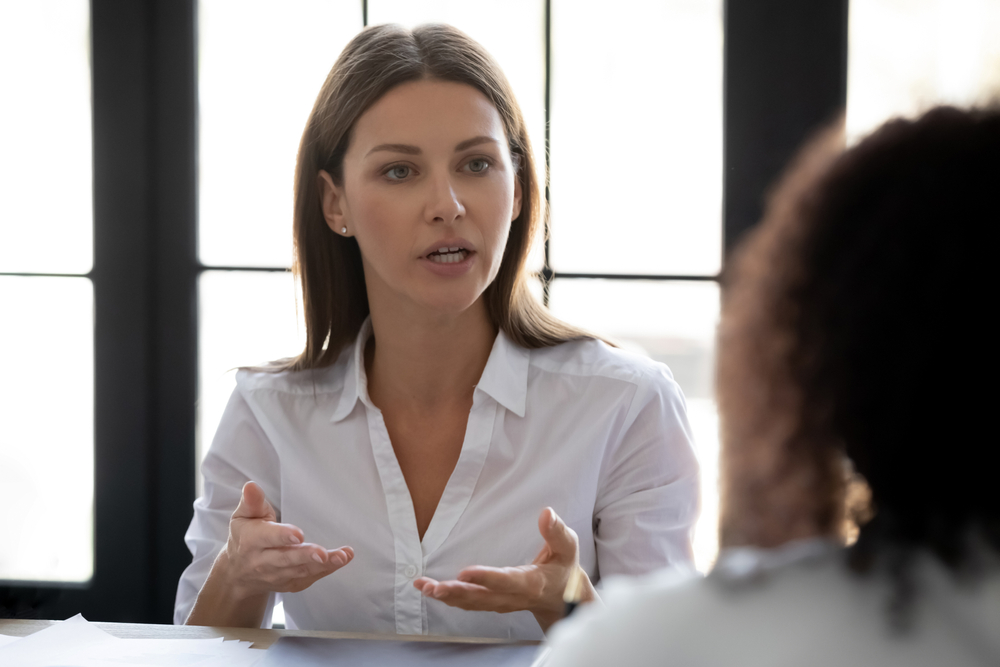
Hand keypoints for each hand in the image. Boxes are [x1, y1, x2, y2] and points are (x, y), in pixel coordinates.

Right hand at [222, 481, 353, 598]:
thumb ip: (252, 502)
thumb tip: (251, 486)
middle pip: (286, 559)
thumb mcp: (243, 516)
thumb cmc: (245, 535)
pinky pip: (309, 578)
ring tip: (343, 556)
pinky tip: (342, 560)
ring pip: (301, 570)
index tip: (299, 535)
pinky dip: (327, 570)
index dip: (282, 536)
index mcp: (251, 541)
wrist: (238, 571)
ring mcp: (277, 576)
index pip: (267, 538)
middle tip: (323, 553)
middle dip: (306, 556)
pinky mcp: (289, 584)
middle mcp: (263, 562)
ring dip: (324, 565)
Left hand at [413, 508, 597, 632]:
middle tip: (434, 587)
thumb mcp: (568, 548)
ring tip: (424, 587)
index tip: (465, 572)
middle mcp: (513, 597)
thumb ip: (557, 532)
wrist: (562, 598)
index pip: (507, 581)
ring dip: (447, 596)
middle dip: (457, 593)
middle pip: (482, 598)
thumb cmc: (563, 568)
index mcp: (532, 582)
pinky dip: (448, 597)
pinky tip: (429, 589)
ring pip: (471, 603)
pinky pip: (468, 603)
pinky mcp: (492, 603)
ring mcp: (501, 603)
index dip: (487, 578)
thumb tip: (546, 513)